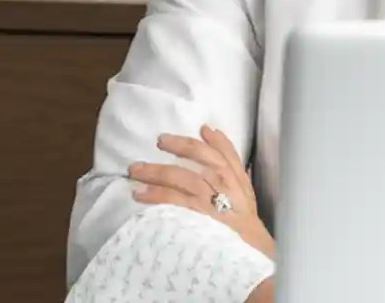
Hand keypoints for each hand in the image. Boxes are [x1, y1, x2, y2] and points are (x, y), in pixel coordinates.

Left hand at [127, 124, 275, 257]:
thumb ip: (236, 176)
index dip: (214, 140)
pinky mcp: (194, 217)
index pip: (226, 154)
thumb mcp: (247, 200)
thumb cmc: (245, 231)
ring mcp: (209, 201)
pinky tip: (140, 193)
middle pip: (201, 158)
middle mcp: (224, 186)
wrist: (249, 257)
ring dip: (156, 171)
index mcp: (238, 181)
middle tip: (160, 140)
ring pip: (181, 177)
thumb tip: (220, 155)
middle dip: (180, 146)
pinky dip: (154, 195)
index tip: (201, 128)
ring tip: (135, 169)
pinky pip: (171, 200)